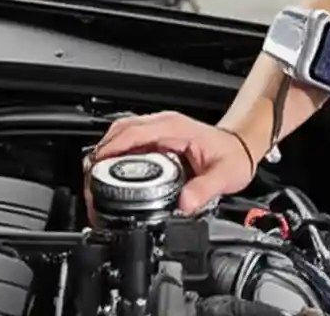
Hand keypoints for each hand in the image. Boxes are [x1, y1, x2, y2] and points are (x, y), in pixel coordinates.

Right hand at [85, 111, 255, 218]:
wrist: (239, 148)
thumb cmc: (232, 156)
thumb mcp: (223, 176)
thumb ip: (204, 190)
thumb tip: (184, 204)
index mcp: (173, 128)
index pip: (132, 132)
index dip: (110, 149)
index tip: (96, 166)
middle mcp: (162, 125)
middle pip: (119, 131)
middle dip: (100, 153)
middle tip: (90, 179)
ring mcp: (158, 130)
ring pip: (120, 135)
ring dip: (104, 153)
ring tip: (95, 179)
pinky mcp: (156, 139)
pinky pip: (128, 142)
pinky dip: (115, 155)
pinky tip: (110, 173)